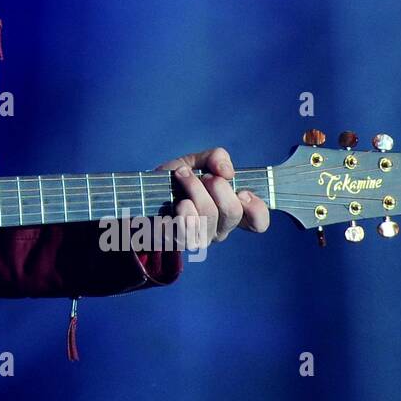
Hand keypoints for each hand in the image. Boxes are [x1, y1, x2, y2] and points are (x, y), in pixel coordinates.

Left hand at [155, 146, 270, 248]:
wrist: (142, 192)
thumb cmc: (174, 179)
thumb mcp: (196, 161)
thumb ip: (216, 158)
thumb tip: (228, 172)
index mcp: (230, 211)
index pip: (258, 222)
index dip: (256, 208)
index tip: (242, 191)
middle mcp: (219, 228)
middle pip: (232, 213)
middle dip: (219, 187)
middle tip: (204, 176)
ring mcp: (200, 237)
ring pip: (209, 218)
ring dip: (196, 190)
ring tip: (182, 176)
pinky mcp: (178, 241)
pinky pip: (188, 232)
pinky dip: (184, 212)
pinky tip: (178, 201)